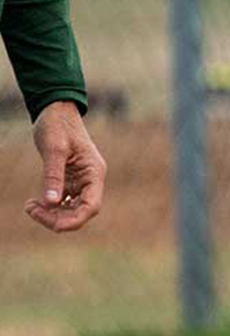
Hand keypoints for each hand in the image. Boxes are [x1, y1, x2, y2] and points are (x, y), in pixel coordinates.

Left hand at [24, 101, 106, 232]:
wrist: (56, 111)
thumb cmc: (58, 126)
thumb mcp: (54, 150)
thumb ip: (53, 177)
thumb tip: (51, 203)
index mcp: (94, 172)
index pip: (91, 206)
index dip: (75, 220)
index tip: (53, 225)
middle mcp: (91, 180)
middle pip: (81, 212)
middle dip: (57, 218)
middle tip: (32, 211)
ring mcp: (82, 181)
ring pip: (72, 209)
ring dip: (51, 214)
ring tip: (30, 207)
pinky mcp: (71, 180)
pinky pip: (64, 201)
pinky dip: (50, 206)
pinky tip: (34, 203)